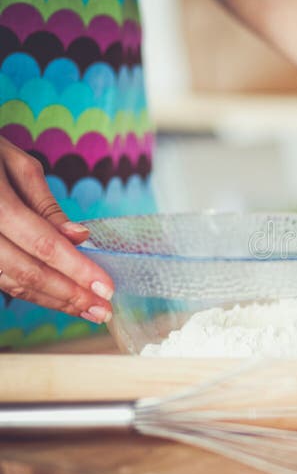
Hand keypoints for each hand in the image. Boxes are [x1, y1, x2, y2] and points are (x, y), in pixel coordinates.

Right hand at [0, 137, 113, 322]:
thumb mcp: (14, 162)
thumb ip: (45, 204)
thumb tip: (80, 237)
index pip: (42, 243)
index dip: (76, 269)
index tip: (107, 288)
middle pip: (26, 272)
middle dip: (69, 296)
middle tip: (104, 311)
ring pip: (10, 283)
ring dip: (52, 300)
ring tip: (87, 310)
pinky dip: (30, 291)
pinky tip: (57, 298)